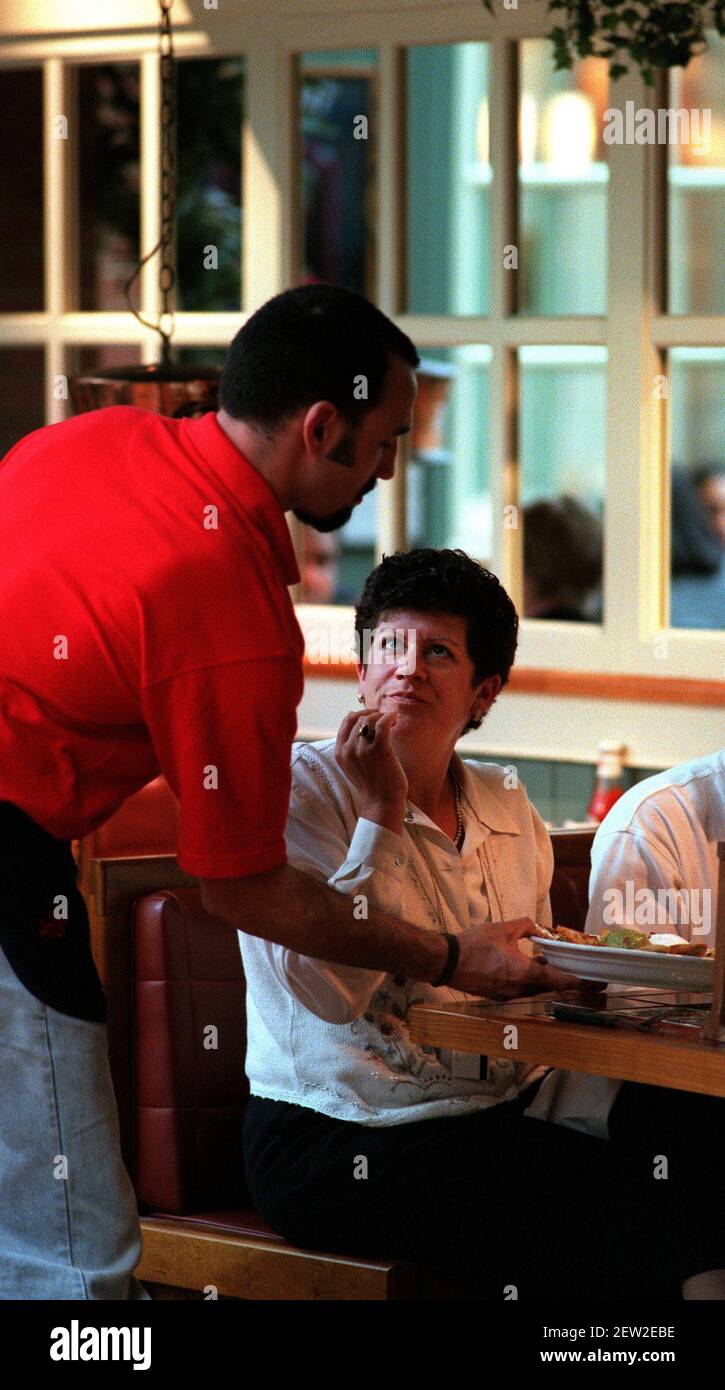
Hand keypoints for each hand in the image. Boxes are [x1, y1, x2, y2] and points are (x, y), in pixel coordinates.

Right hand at [334, 708, 407, 832]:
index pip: (346, 721)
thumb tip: (353, 716)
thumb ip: (352, 745)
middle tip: (384, 718)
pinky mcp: (379, 750)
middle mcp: (348, 749)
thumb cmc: (372, 783)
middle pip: (359, 718)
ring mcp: (363, 749)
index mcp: (340, 752)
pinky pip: (382, 724)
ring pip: (370, 720)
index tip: (372, 716)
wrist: (381, 803)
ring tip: (392, 721)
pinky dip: (389, 718)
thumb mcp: (353, 764)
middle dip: (373, 714)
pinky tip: (395, 719)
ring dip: (382, 716)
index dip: (360, 714)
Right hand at [450, 918, 585, 999]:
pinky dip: (533, 980)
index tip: (597, 982)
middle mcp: (520, 989)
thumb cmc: (473, 945)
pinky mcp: (499, 995)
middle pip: (551, 988)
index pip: (561, 982)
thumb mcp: (503, 928)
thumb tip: (541, 928)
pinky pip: (523, 988)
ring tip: (558, 967)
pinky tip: (533, 967)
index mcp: (525, 974)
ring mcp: (509, 995)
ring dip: (549, 979)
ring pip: (537, 989)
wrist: (446, 962)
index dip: (581, 982)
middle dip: (568, 980)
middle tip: (584, 975)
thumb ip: (527, 926)